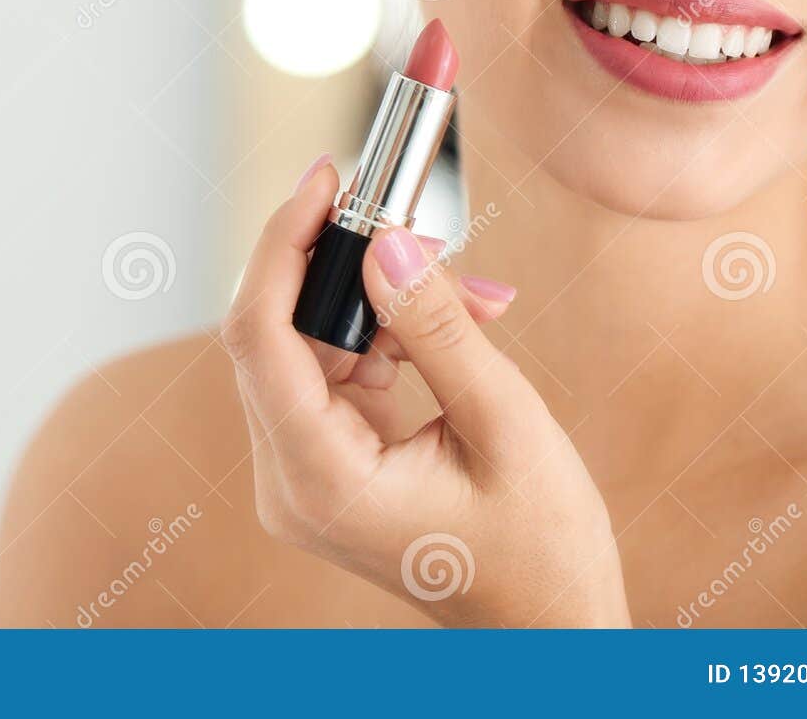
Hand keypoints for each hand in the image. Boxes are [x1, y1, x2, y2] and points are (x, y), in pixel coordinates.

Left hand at [222, 157, 630, 626]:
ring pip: (310, 345)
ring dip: (379, 299)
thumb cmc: (541, 546)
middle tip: (405, 209)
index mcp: (321, 482)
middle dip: (340, 261)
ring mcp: (304, 477)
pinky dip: (391, 336)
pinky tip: (455, 323)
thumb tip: (383, 239)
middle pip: (276, 333)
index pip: (258, 336)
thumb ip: (437, 327)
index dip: (281, 243)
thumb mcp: (504, 424)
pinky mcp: (329, 465)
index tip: (326, 178)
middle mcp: (290, 482)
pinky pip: (338, 372)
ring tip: (469, 290)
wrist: (548, 628)